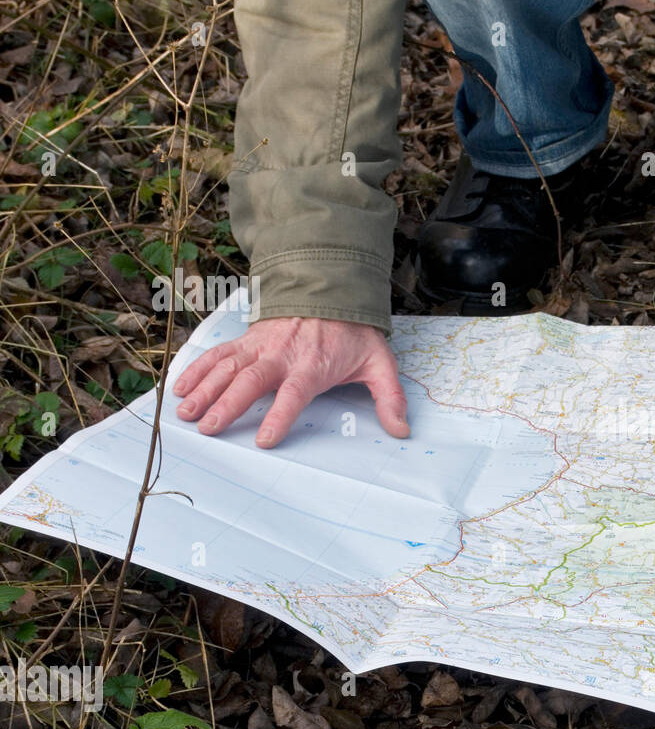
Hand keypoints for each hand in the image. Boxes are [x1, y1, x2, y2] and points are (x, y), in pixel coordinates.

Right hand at [171, 317, 409, 447]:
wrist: (333, 288)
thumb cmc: (354, 332)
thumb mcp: (380, 362)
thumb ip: (390, 397)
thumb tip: (401, 429)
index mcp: (312, 365)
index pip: (293, 394)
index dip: (279, 416)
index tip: (264, 439)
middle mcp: (282, 355)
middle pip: (250, 382)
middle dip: (227, 406)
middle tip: (208, 429)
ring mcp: (261, 346)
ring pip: (227, 368)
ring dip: (204, 390)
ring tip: (185, 413)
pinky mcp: (248, 339)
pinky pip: (218, 354)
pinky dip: (198, 369)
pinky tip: (180, 387)